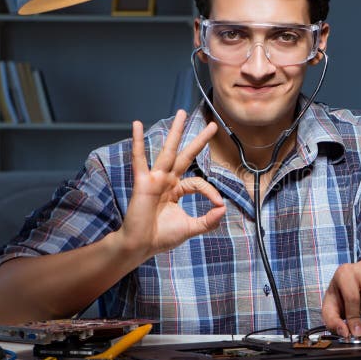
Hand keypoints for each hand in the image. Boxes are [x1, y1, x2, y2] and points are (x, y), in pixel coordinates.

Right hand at [119, 109, 225, 258]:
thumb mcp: (191, 228)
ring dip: (175, 131)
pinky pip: (140, 159)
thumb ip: (208, 220)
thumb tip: (224, 208)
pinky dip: (137, 142)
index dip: (211, 191)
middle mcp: (166, 181)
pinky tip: (136, 125)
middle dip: (199, 140)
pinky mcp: (143, 182)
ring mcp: (155, 179)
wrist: (140, 246)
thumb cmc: (160, 237)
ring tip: (181, 113)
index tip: (218, 204)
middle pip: (186, 155)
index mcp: (176, 190)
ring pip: (168, 150)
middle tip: (212, 124)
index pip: (198, 182)